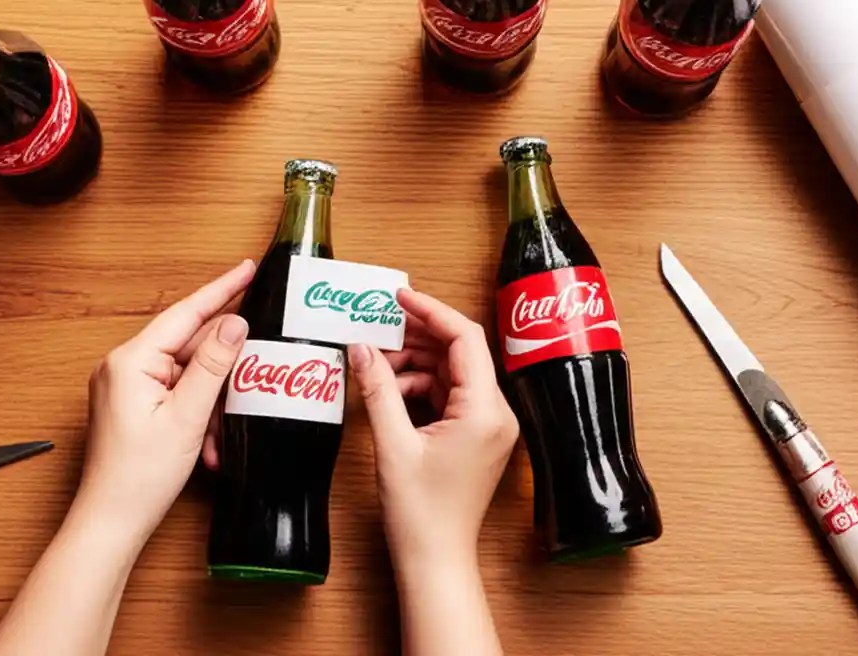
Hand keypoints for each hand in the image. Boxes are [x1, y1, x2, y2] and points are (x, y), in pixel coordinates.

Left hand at [78, 259, 254, 542]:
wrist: (111, 522)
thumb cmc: (139, 477)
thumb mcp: (187, 416)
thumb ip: (214, 365)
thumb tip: (234, 323)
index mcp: (131, 361)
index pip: (186, 313)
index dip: (221, 289)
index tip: (247, 268)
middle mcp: (123, 366)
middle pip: (189, 346)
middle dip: (224, 368)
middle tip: (259, 363)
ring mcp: (125, 386)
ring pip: (187, 375)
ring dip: (212, 402)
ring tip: (222, 432)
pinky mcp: (131, 405)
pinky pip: (175, 394)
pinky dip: (197, 413)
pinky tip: (209, 442)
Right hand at [348, 287, 518, 575]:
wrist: (435, 560)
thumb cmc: (420, 513)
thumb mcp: (392, 444)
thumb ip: (377, 390)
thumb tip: (360, 348)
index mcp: (485, 410)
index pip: (464, 338)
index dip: (431, 311)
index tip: (398, 297)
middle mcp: (496, 413)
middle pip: (460, 352)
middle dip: (417, 337)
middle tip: (377, 327)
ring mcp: (488, 426)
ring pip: (453, 373)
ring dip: (415, 364)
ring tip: (375, 365)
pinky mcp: (476, 438)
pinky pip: (450, 395)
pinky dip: (421, 387)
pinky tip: (389, 391)